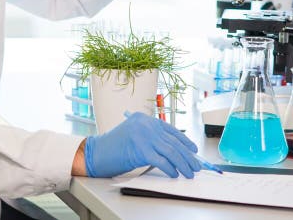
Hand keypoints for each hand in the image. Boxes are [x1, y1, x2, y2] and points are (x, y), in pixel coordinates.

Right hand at [84, 111, 201, 177]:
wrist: (96, 152)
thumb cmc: (115, 147)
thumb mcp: (135, 136)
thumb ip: (151, 137)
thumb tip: (174, 149)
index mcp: (145, 118)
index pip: (171, 129)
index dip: (184, 141)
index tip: (193, 150)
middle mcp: (145, 124)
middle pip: (173, 141)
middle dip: (187, 155)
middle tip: (195, 165)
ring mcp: (143, 136)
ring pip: (171, 151)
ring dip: (183, 164)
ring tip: (188, 172)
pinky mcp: (141, 150)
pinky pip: (162, 161)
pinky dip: (170, 168)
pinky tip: (174, 174)